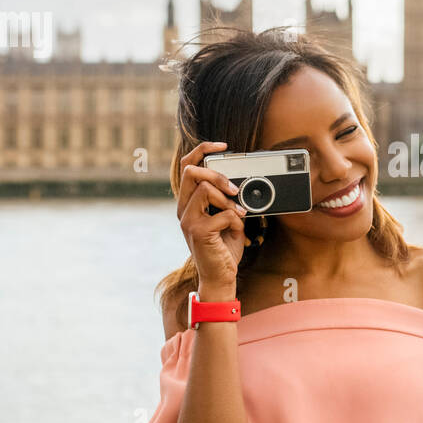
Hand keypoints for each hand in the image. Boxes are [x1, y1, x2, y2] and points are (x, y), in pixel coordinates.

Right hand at [176, 141, 248, 290]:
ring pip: (205, 189)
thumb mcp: (226, 217)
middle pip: (192, 171)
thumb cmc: (224, 248)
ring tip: (238, 213)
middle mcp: (183, 209)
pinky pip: (223, 213)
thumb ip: (226, 200)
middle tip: (235, 189)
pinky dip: (236, 220)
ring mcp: (188, 220)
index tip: (223, 145)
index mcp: (188, 202)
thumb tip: (239, 182)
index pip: (186, 166)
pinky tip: (237, 230)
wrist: (221, 276)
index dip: (203, 149)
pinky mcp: (198, 232)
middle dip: (218, 175)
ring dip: (228, 199)